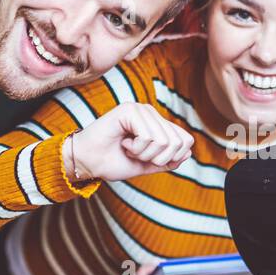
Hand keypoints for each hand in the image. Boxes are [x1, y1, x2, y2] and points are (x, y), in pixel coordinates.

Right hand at [68, 104, 193, 183]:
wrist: (88, 163)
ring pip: (162, 141)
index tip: (150, 160)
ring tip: (128, 148)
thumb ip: (168, 160)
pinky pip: (148, 137)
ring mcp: (141, 109)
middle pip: (177, 142)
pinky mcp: (129, 110)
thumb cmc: (113, 162)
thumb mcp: (147, 165)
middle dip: (157, 158)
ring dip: (143, 153)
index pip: (186, 140)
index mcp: (157, 124)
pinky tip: (123, 142)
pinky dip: (136, 148)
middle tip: (136, 154)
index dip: (173, 158)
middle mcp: (152, 113)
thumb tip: (188, 152)